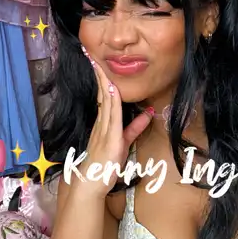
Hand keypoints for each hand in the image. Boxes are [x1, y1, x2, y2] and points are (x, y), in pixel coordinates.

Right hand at [78, 56, 152, 195]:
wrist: (91, 184)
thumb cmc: (105, 165)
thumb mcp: (123, 143)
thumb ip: (134, 129)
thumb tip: (146, 115)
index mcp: (103, 123)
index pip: (103, 96)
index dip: (102, 79)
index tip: (98, 63)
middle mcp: (101, 123)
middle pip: (102, 93)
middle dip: (98, 74)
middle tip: (92, 55)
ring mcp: (104, 130)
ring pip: (105, 100)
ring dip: (104, 81)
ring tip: (99, 64)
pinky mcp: (109, 139)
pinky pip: (112, 116)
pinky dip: (112, 101)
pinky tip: (112, 89)